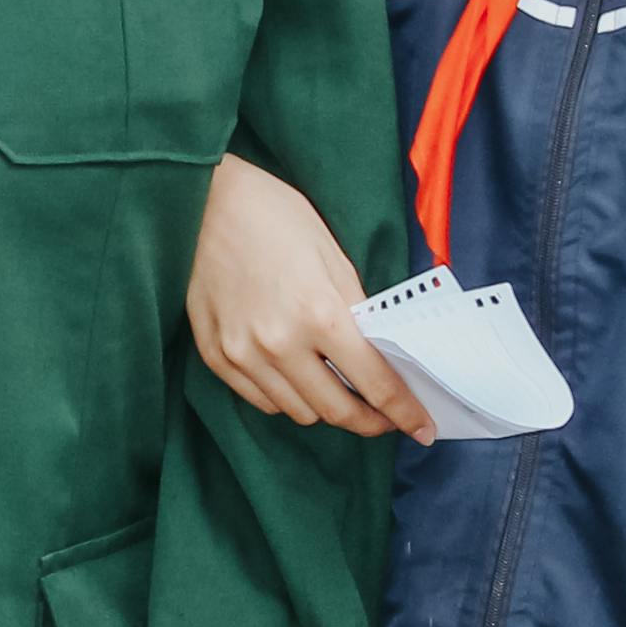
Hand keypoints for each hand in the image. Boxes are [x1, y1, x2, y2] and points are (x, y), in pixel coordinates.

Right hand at [188, 155, 430, 441]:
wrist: (204, 199)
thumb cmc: (274, 216)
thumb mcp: (332, 256)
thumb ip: (355, 311)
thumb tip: (376, 353)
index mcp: (319, 314)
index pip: (374, 383)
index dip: (403, 411)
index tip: (421, 427)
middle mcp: (279, 344)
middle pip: (335, 411)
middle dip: (368, 420)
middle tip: (383, 417)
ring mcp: (241, 354)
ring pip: (296, 411)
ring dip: (324, 406)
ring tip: (335, 386)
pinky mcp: (214, 355)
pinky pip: (260, 399)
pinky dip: (285, 396)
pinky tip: (295, 375)